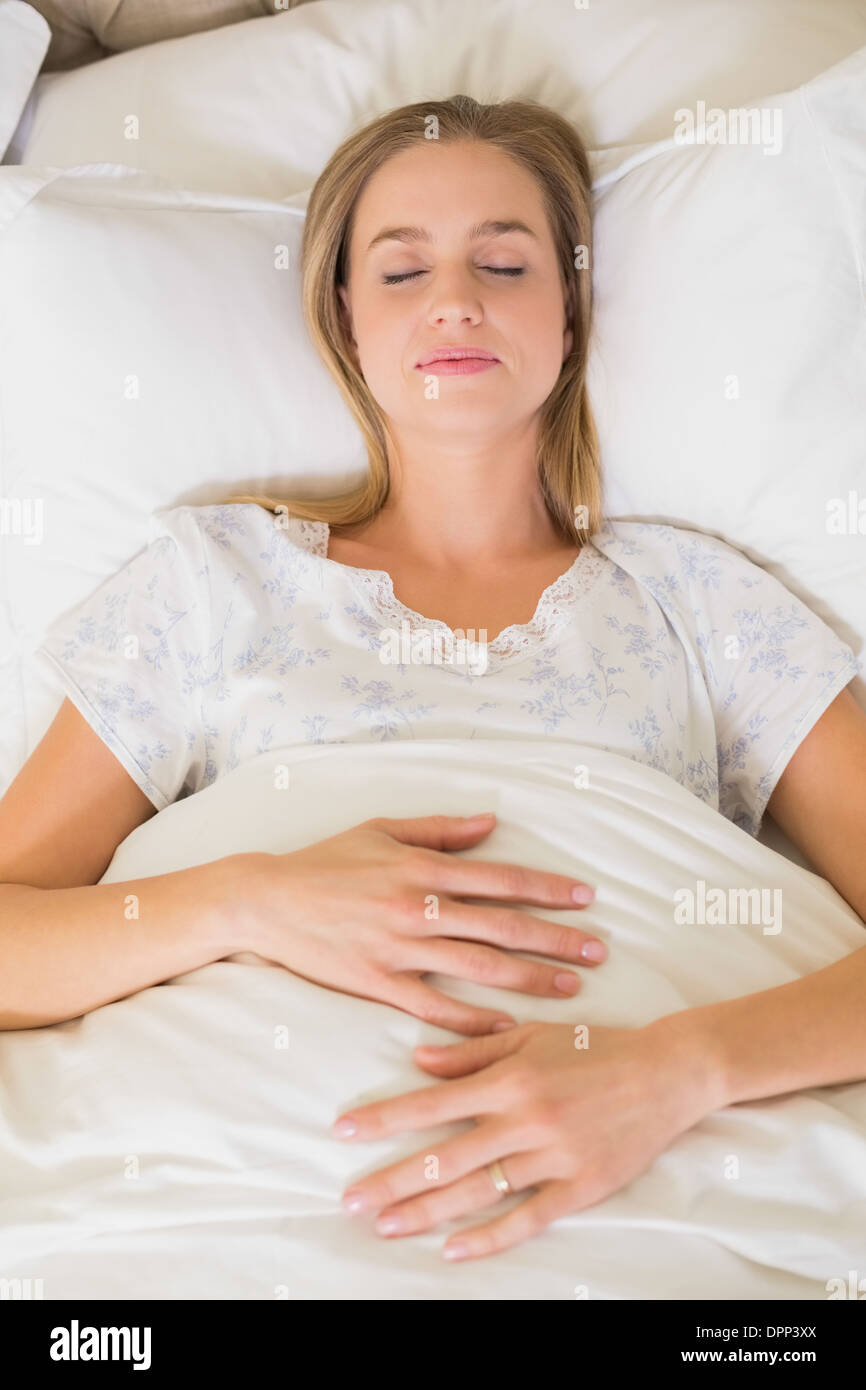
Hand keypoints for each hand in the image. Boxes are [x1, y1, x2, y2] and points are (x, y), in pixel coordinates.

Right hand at [236, 812, 603, 1034]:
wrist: (265, 901)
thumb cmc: (325, 862)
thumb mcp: (383, 831)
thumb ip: (440, 830)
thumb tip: (492, 825)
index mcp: (423, 869)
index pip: (502, 880)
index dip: (548, 890)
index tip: (586, 899)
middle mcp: (418, 909)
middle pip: (503, 928)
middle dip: (557, 941)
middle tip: (599, 952)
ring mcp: (399, 950)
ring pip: (479, 969)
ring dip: (530, 980)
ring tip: (571, 989)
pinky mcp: (378, 984)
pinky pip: (434, 1007)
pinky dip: (472, 1019)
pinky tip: (506, 1028)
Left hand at [333, 1016, 721, 1260]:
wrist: (668, 1071)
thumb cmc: (595, 1046)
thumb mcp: (532, 1035)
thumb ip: (473, 1051)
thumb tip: (417, 1060)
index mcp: (510, 1078)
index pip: (431, 1103)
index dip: (384, 1119)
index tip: (343, 1130)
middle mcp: (525, 1119)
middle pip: (444, 1156)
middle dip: (392, 1179)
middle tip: (350, 1200)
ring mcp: (553, 1156)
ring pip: (478, 1191)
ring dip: (426, 1211)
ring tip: (386, 1225)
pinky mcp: (582, 1186)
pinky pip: (528, 1218)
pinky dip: (489, 1237)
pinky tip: (454, 1249)